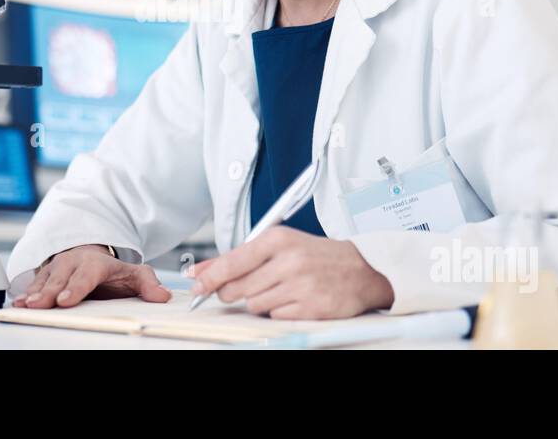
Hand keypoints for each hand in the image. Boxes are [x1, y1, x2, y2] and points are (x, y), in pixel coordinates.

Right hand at [12, 244, 172, 308]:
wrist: (93, 255)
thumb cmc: (112, 269)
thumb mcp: (134, 273)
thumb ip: (148, 284)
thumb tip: (162, 295)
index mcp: (95, 263)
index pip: (86, 276)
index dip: (75, 288)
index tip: (66, 299)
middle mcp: (73, 263)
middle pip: (60, 278)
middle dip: (49, 292)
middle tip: (41, 304)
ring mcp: (57, 268)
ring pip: (44, 280)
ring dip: (34, 293)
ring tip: (25, 304)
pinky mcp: (45, 275)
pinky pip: (34, 283)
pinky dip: (26, 293)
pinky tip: (18, 302)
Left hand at [188, 227, 393, 319]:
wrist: (361, 270)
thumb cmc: (315, 255)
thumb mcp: (279, 245)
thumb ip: (239, 257)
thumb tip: (201, 272)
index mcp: (277, 240)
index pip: (232, 262)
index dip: (209, 278)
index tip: (196, 286)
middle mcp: (288, 262)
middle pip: (237, 288)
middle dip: (233, 291)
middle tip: (245, 286)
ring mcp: (300, 287)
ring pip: (254, 304)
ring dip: (259, 301)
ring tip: (279, 289)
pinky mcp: (310, 308)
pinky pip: (274, 316)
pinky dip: (278, 311)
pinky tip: (293, 299)